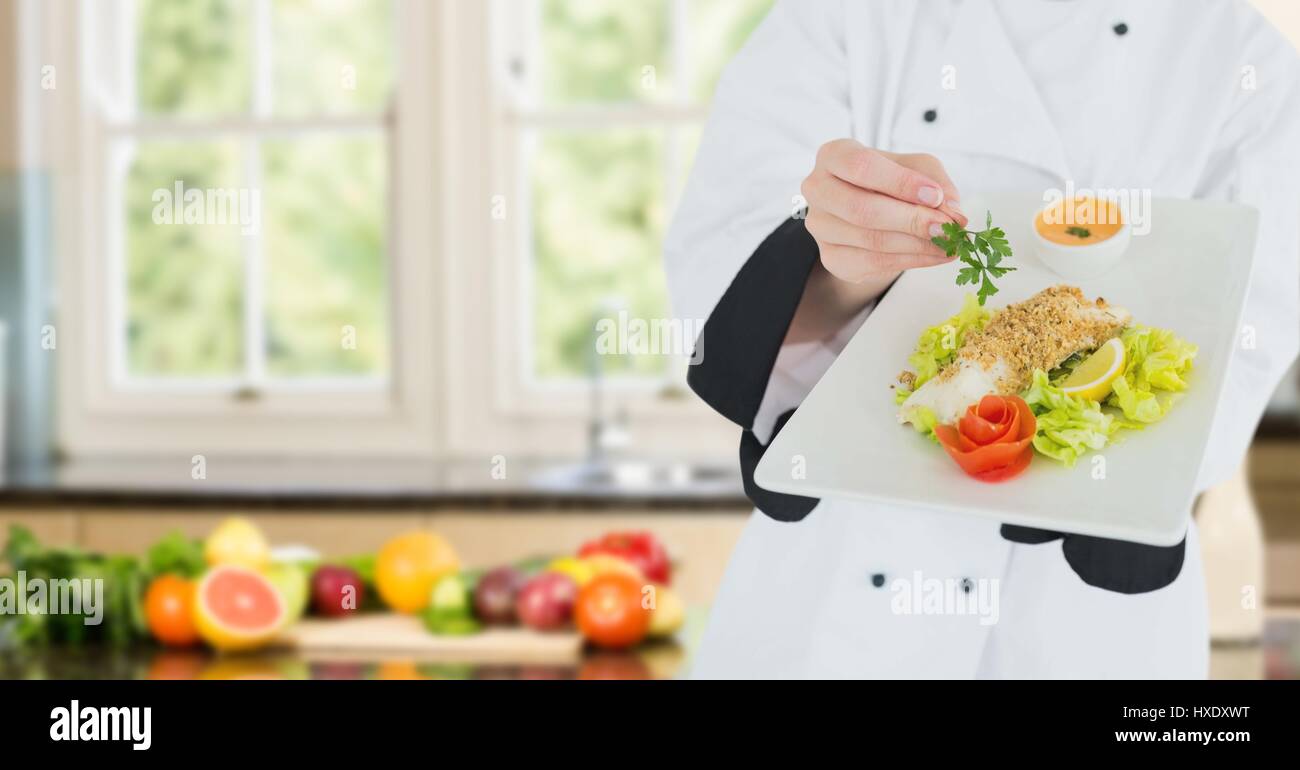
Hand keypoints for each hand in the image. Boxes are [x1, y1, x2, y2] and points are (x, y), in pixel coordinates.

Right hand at [801, 139, 966, 283]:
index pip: (862, 167)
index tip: (936, 196)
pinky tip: (934, 255)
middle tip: (947, 227)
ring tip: (948, 243)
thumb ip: (935, 181)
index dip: (901, 183)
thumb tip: (952, 211)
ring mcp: (820, 226)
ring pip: (870, 240)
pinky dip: (910, 261)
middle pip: (862, 209)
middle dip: (911, 220)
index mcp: (834, 155)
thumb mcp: (915, 167)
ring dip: (917, 245)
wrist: (869, 210)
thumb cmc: (889, 181)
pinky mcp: (830, 257)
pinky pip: (872, 263)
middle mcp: (818, 189)